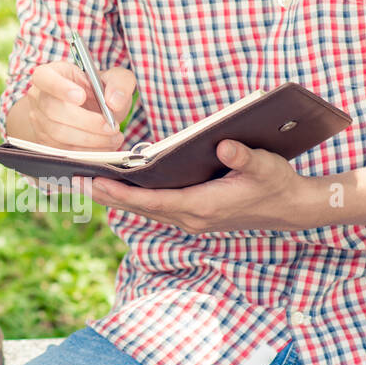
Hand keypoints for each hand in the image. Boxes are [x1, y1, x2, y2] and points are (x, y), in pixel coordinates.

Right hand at [7, 61, 137, 150]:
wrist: (93, 112)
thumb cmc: (100, 92)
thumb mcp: (115, 79)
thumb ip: (119, 83)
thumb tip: (113, 102)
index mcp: (51, 74)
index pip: (44, 77)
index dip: (59, 87)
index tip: (82, 96)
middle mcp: (39, 97)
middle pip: (53, 110)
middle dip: (86, 121)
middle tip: (110, 125)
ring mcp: (39, 122)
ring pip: (58, 133)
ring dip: (90, 139)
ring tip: (113, 137)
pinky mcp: (46, 143)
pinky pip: (63, 150)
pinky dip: (87, 151)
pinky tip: (104, 146)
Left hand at [78, 139, 310, 232]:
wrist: (291, 208)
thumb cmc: (277, 184)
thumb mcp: (266, 166)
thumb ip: (244, 156)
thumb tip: (224, 145)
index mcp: (203, 206)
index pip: (153, 201)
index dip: (122, 193)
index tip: (95, 184)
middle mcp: (191, 218)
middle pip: (140, 207)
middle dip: (108, 194)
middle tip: (74, 181)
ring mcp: (190, 219)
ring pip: (145, 209)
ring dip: (117, 197)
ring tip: (86, 181)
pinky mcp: (192, 215)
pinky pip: (155, 208)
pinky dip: (134, 198)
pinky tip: (117, 186)